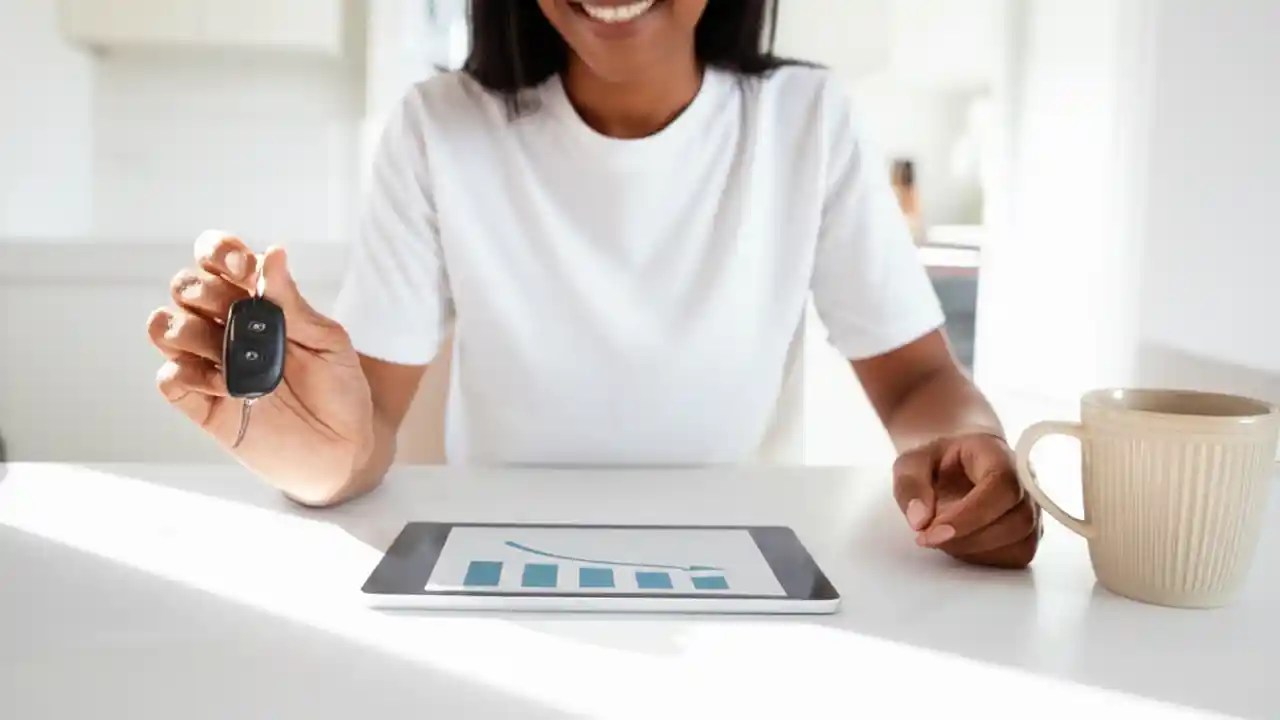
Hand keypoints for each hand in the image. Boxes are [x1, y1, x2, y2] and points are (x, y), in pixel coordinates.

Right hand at [147, 231, 374, 504]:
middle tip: (237, 313)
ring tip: (231, 357)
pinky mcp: (203, 404)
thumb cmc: (340, 389)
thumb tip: (273, 253)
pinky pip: (170, 380)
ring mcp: (211, 365)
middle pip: (185, 289)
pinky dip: (183, 376)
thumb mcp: (329, 341)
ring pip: (165, 328)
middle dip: (203, 291)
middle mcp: (226, 327)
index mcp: (258, 303)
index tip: (243, 268)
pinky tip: (218, 386)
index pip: (219, 260)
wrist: (345, 448)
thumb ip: (293, 303)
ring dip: (189, 332)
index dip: (219, 253)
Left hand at [892, 433, 1040, 568]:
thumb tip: (920, 521)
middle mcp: (1025, 483)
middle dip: (968, 538)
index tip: (935, 530)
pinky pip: (1017, 556)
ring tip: (942, 538)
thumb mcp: (911, 463)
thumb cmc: (938, 463)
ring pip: (1020, 543)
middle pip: (1017, 520)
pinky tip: (960, 544)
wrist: (955, 467)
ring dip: (975, 550)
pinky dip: (985, 558)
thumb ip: (910, 485)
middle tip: (929, 537)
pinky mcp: (1028, 534)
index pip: (1001, 486)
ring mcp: (1032, 510)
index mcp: (997, 455)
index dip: (971, 514)